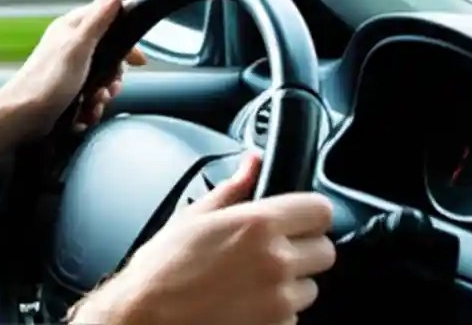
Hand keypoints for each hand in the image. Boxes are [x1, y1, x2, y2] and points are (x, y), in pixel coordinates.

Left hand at [0, 0, 145, 139]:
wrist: (23, 116)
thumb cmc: (48, 81)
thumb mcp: (79, 46)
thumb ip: (98, 19)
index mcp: (72, 29)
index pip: (109, 23)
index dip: (125, 42)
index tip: (136, 60)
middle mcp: (70, 47)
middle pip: (110, 57)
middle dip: (113, 77)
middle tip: (107, 86)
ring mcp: (68, 71)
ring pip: (102, 81)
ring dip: (103, 96)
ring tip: (93, 102)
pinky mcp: (66, 91)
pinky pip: (90, 98)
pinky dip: (91, 109)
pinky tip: (84, 114)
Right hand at [67, 152, 336, 324]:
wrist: (147, 316)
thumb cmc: (162, 269)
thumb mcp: (194, 217)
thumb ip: (234, 187)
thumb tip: (252, 162)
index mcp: (257, 225)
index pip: (321, 211)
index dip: (309, 214)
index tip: (297, 219)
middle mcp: (276, 261)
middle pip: (324, 251)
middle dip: (303, 250)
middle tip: (271, 252)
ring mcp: (279, 300)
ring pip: (310, 286)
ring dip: (290, 283)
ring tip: (250, 281)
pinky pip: (293, 315)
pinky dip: (276, 311)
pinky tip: (244, 303)